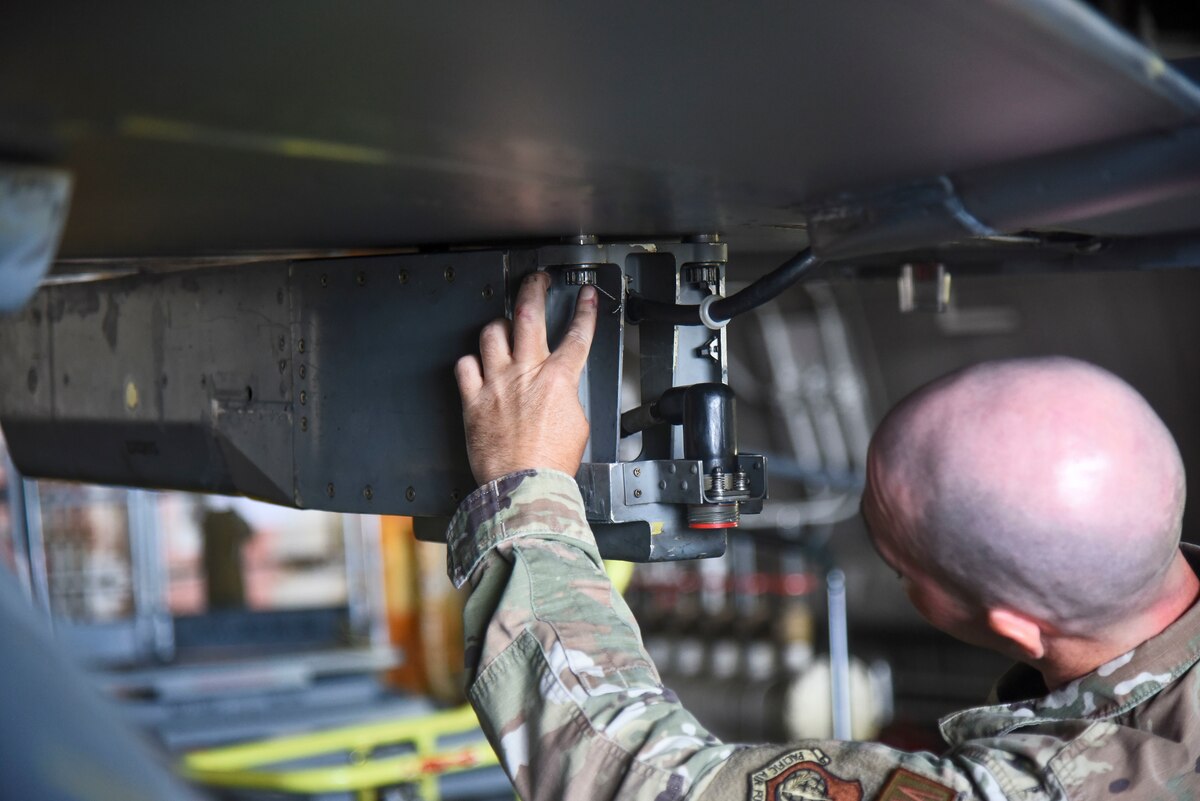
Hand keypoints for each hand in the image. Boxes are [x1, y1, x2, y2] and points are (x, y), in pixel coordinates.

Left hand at [455, 272, 597, 485]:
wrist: (523, 485)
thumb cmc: (550, 463)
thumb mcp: (579, 424)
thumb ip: (568, 396)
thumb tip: (560, 388)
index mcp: (557, 379)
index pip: (577, 335)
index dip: (586, 311)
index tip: (587, 296)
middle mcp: (525, 373)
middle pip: (528, 315)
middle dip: (534, 289)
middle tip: (536, 280)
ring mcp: (496, 383)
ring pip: (492, 334)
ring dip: (499, 326)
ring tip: (504, 328)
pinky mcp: (473, 400)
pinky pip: (465, 366)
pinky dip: (471, 362)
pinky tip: (477, 365)